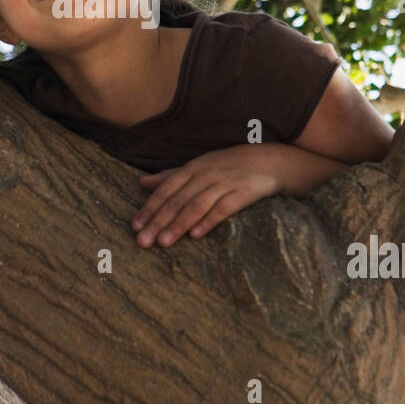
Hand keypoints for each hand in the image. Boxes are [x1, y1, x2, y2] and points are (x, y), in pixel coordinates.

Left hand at [131, 145, 279, 247]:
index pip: (166, 190)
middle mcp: (205, 175)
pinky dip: (208, 221)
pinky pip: (223, 208)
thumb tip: (142, 183)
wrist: (268, 161)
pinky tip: (195, 235)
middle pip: (177, 200)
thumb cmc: (228, 165)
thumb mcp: (198, 166)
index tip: (135, 226)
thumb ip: (170, 176)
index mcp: (192, 168)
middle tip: (143, 241)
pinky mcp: (242, 193)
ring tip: (163, 242)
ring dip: (178, 224)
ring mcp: (224, 183)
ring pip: (196, 205)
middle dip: (158, 221)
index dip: (150, 208)